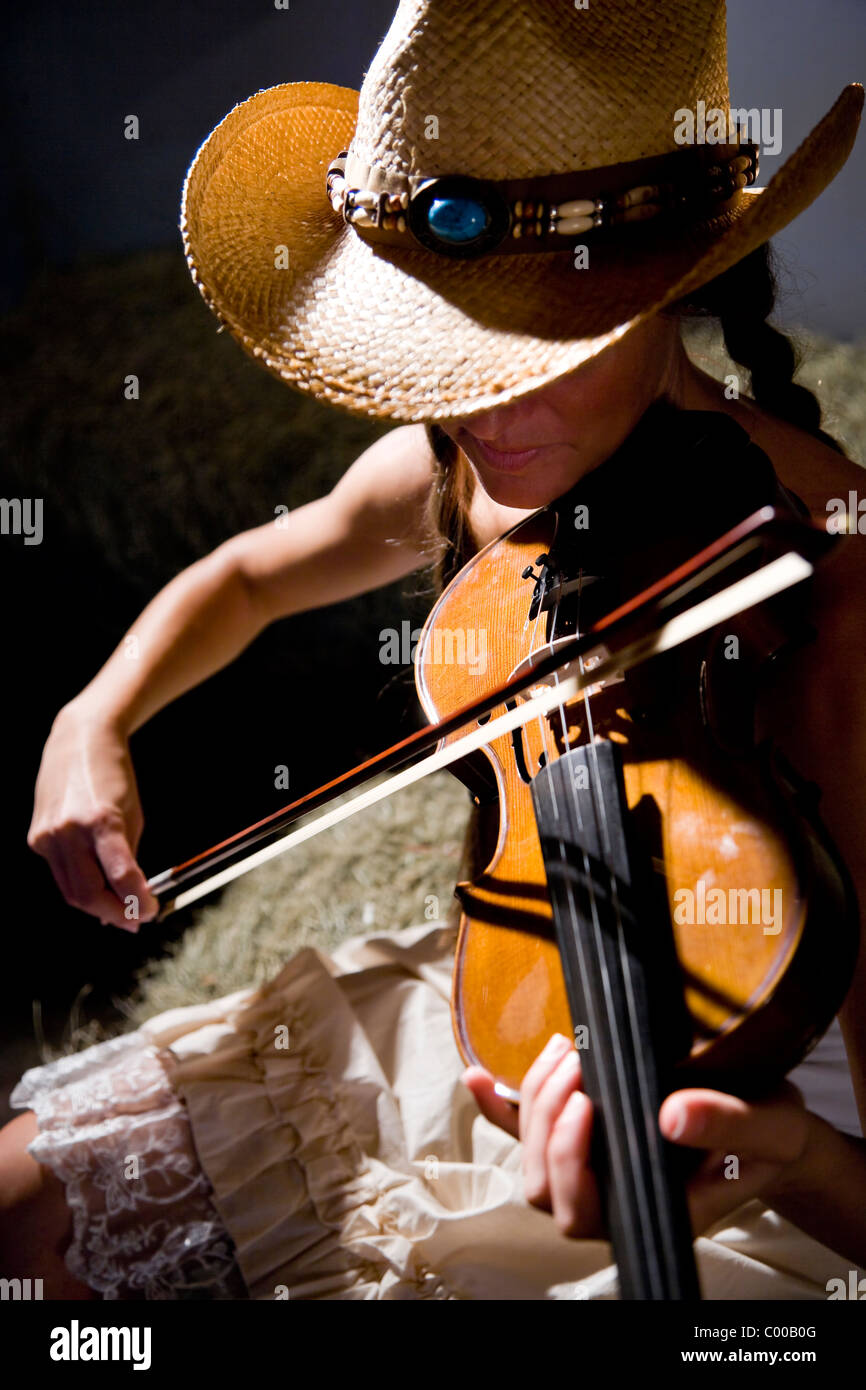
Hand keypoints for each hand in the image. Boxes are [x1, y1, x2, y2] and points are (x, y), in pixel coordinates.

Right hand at [27, 700, 159, 930]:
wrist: (78, 742)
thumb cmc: (114, 777)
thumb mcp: (133, 815)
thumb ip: (129, 857)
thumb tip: (129, 897)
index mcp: (101, 820)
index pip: (121, 875)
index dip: (137, 902)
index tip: (152, 911)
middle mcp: (69, 830)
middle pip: (88, 894)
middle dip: (114, 914)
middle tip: (137, 921)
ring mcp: (48, 836)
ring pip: (71, 891)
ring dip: (97, 908)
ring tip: (121, 912)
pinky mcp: (36, 838)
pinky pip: (60, 874)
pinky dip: (79, 886)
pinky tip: (97, 889)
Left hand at [462, 1033, 811, 1237]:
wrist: (767, 1125)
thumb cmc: (769, 1138)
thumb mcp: (767, 1127)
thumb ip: (726, 1123)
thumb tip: (672, 1114)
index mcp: (651, 1207)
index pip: (583, 1213)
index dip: (569, 1162)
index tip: (588, 1104)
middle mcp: (613, 1195)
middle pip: (545, 1183)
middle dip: (548, 1119)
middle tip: (578, 1064)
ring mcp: (594, 1165)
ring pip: (531, 1153)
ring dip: (533, 1099)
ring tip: (566, 1050)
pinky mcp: (584, 1132)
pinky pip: (527, 1128)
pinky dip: (500, 1104)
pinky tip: (478, 1077)